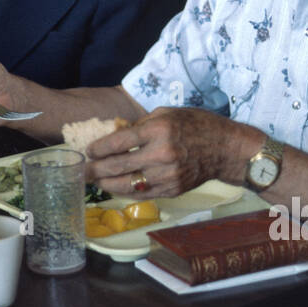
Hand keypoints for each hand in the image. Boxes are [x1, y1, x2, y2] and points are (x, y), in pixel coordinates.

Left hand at [85, 107, 259, 197]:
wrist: (225, 149)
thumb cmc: (196, 125)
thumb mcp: (167, 113)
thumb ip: (141, 125)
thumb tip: (116, 134)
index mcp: (159, 130)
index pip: (120, 141)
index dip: (100, 148)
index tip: (89, 151)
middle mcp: (162, 154)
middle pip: (119, 165)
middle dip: (96, 170)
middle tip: (82, 171)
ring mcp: (167, 175)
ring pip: (128, 184)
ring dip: (107, 184)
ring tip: (95, 181)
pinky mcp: (172, 190)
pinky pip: (143, 193)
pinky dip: (127, 191)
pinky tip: (116, 187)